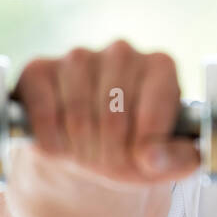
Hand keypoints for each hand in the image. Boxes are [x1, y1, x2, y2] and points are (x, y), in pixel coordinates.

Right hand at [11, 40, 200, 186]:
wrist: (89, 149)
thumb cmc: (134, 149)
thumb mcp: (166, 161)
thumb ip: (177, 160)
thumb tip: (154, 157)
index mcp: (160, 66)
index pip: (154, 114)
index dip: (145, 149)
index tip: (142, 162)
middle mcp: (121, 52)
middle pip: (114, 116)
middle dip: (112, 154)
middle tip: (111, 165)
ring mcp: (78, 56)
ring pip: (78, 114)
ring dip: (81, 149)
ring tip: (88, 156)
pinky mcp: (39, 70)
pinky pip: (43, 112)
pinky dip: (50, 140)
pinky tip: (60, 146)